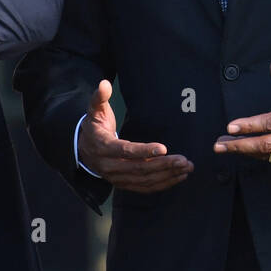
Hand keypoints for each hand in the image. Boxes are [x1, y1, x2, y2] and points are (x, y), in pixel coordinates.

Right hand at [78, 80, 192, 191]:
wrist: (83, 150)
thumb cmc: (95, 126)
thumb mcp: (94, 110)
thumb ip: (99, 97)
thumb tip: (104, 83)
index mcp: (103, 147)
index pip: (125, 151)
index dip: (144, 150)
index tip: (164, 148)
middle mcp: (109, 166)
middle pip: (139, 168)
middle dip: (164, 165)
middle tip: (184, 161)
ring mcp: (117, 178)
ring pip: (145, 180)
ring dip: (167, 175)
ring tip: (186, 168)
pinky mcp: (124, 184)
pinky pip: (144, 187)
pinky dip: (162, 184)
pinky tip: (178, 177)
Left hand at [213, 61, 270, 164]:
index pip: (269, 123)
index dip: (248, 126)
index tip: (229, 127)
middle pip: (265, 145)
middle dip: (239, 146)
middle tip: (218, 146)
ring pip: (269, 155)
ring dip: (246, 152)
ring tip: (227, 147)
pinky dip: (262, 156)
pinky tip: (247, 150)